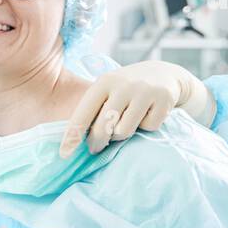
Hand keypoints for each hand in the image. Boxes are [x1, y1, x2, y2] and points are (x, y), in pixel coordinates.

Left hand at [60, 60, 211, 156]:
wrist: (163, 74)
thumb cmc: (126, 88)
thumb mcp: (108, 91)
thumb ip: (95, 110)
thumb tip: (74, 141)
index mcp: (104, 82)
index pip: (84, 113)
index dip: (73, 135)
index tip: (64, 153)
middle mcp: (123, 85)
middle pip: (104, 127)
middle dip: (97, 142)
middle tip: (95, 148)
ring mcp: (144, 91)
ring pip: (124, 131)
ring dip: (122, 134)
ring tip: (125, 123)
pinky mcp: (163, 100)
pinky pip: (148, 128)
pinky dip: (147, 127)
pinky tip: (147, 114)